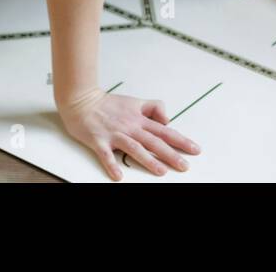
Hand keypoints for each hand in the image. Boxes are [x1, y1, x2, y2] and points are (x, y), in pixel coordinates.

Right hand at [58, 88, 201, 180]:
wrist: (82, 99)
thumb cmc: (107, 104)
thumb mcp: (135, 101)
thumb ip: (153, 108)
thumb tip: (167, 120)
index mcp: (139, 118)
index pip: (165, 130)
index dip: (181, 140)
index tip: (194, 149)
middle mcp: (130, 126)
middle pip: (154, 141)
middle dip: (171, 154)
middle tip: (184, 165)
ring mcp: (114, 133)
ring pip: (134, 148)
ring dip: (148, 160)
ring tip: (161, 171)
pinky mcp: (98, 140)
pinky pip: (106, 155)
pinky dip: (112, 165)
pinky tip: (118, 176)